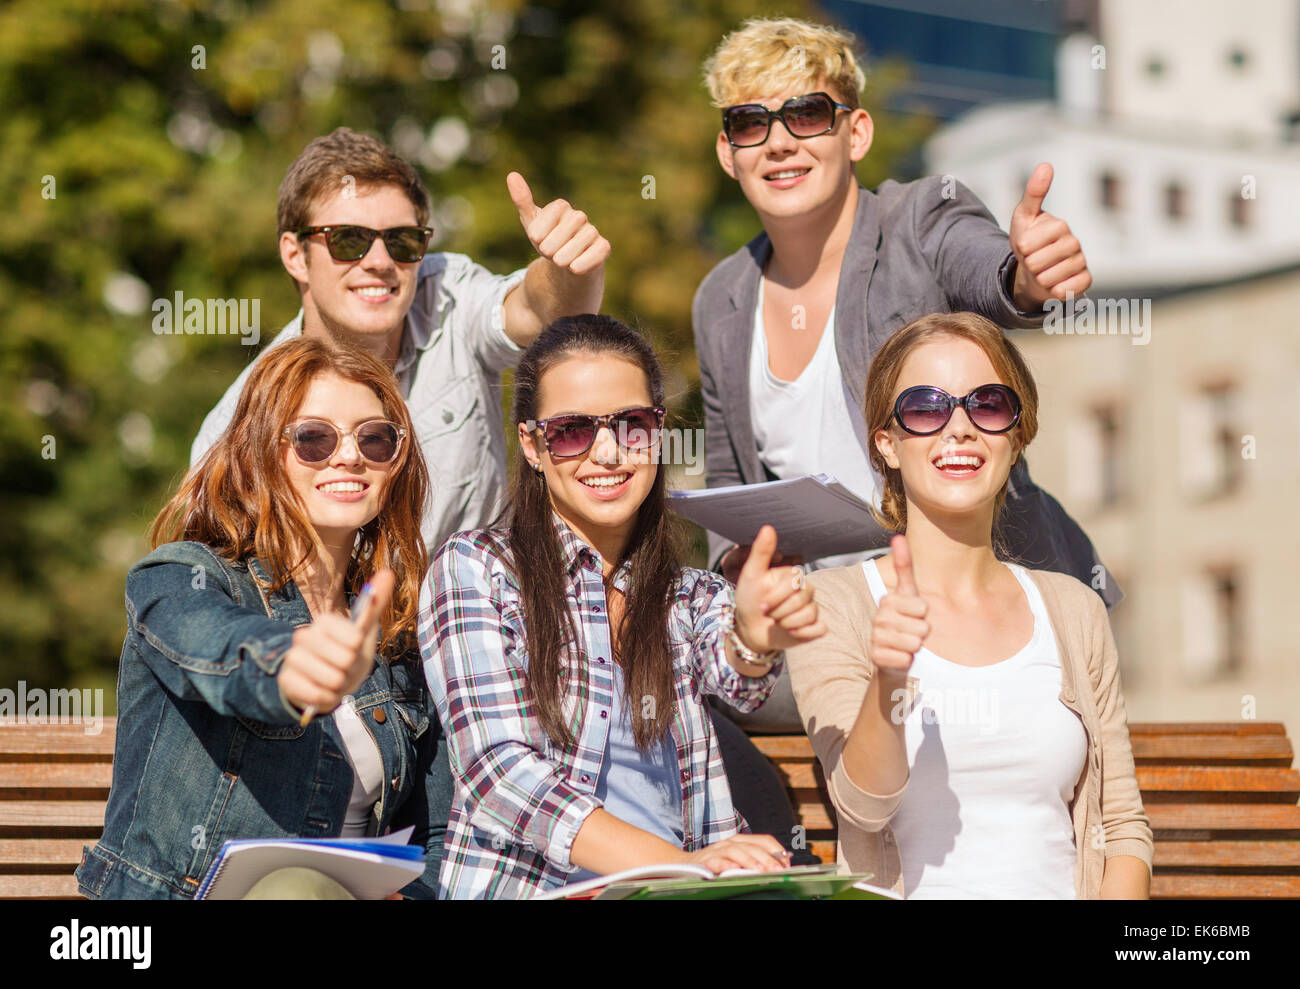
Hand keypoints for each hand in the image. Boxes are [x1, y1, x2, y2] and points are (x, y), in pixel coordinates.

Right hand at [277, 569, 394, 715]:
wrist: (326, 682)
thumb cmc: (348, 653)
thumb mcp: (364, 630)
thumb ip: (375, 603)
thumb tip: (388, 572)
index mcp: (324, 621)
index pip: (353, 637)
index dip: (357, 647)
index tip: (353, 647)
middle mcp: (303, 636)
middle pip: (345, 659)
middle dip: (350, 669)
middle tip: (343, 666)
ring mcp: (292, 658)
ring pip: (332, 678)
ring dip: (340, 685)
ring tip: (334, 679)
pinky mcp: (285, 681)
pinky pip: (318, 695)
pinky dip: (327, 698)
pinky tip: (323, 691)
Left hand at [507, 171, 609, 275]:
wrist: (565, 264)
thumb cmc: (547, 240)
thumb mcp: (532, 224)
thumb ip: (523, 201)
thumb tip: (512, 175)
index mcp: (562, 207)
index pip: (549, 216)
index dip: (539, 233)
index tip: (537, 239)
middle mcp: (579, 216)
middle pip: (563, 231)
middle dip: (550, 247)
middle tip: (549, 252)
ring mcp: (592, 231)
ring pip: (578, 244)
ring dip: (564, 257)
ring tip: (560, 260)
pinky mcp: (603, 247)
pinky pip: (597, 252)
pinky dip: (583, 263)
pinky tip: (574, 267)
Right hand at [681, 834, 790, 873]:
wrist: (684, 866)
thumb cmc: (715, 865)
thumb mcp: (736, 861)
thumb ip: (754, 863)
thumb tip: (778, 869)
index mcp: (741, 841)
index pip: (764, 840)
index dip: (777, 851)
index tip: (787, 865)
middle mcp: (730, 842)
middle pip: (752, 846)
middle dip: (768, 858)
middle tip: (778, 870)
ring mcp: (717, 850)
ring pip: (736, 851)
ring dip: (750, 861)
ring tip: (760, 870)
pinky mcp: (705, 861)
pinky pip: (716, 861)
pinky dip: (726, 864)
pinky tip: (734, 870)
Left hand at [731, 525, 823, 653]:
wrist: (750, 628)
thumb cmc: (750, 599)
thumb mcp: (751, 575)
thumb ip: (761, 552)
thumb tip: (768, 527)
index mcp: (794, 576)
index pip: (794, 584)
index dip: (775, 597)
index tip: (762, 604)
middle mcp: (806, 590)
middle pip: (801, 600)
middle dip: (779, 612)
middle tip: (768, 613)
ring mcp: (812, 608)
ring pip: (809, 615)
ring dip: (787, 623)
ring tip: (777, 622)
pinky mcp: (815, 626)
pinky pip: (818, 629)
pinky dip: (802, 633)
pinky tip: (791, 632)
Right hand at [870, 535, 927, 678]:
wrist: (891, 656)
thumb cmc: (905, 623)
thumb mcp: (908, 594)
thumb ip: (904, 566)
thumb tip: (897, 535)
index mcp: (887, 600)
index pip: (922, 607)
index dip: (924, 614)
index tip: (915, 615)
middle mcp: (879, 617)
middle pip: (921, 627)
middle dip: (921, 633)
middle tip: (910, 633)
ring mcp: (876, 637)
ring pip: (914, 643)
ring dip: (915, 647)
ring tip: (905, 645)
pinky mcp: (876, 657)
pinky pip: (905, 659)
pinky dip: (906, 660)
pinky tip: (899, 657)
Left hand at [1009, 162, 1090, 310]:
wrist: (1036, 270)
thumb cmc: (1029, 242)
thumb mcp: (1023, 217)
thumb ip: (1033, 193)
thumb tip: (1046, 165)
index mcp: (1060, 226)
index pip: (1025, 244)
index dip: (1019, 249)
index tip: (1024, 246)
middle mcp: (1075, 243)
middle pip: (1035, 263)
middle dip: (1027, 265)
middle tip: (1032, 261)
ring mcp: (1081, 262)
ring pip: (1047, 279)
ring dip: (1038, 279)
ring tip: (1041, 271)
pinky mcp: (1085, 281)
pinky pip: (1063, 291)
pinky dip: (1052, 291)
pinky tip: (1053, 282)